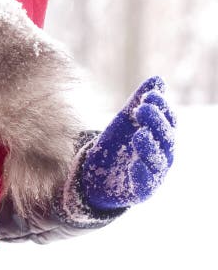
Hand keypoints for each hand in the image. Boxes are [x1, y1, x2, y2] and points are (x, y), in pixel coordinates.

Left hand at [81, 76, 175, 210]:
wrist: (100, 175)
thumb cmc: (120, 144)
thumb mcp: (126, 121)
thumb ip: (140, 101)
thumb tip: (157, 79)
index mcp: (162, 138)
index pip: (168, 121)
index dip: (161, 108)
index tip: (149, 95)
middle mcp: (163, 155)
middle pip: (166, 139)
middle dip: (156, 123)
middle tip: (142, 108)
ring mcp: (154, 173)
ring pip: (158, 161)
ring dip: (150, 147)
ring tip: (139, 134)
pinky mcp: (141, 190)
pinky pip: (145, 183)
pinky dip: (142, 175)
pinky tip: (134, 165)